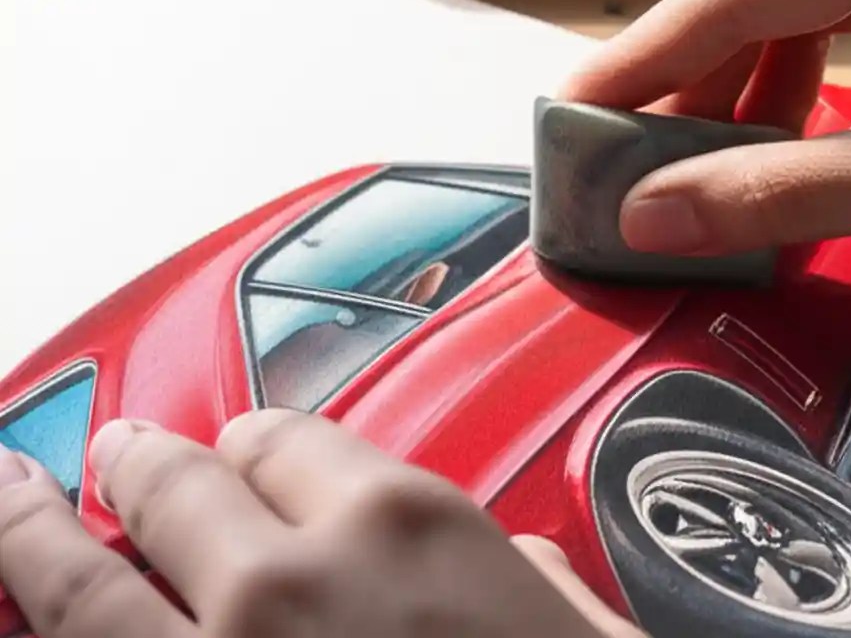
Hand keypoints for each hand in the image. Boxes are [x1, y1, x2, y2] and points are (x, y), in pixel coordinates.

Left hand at [0, 411, 646, 637]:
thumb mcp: (587, 631)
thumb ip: (528, 579)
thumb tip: (510, 565)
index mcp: (408, 525)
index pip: (282, 439)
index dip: (253, 447)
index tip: (241, 457)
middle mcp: (292, 579)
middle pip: (173, 485)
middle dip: (138, 468)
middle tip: (113, 458)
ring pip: (77, 580)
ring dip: (31, 537)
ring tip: (12, 507)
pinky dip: (47, 634)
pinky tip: (26, 625)